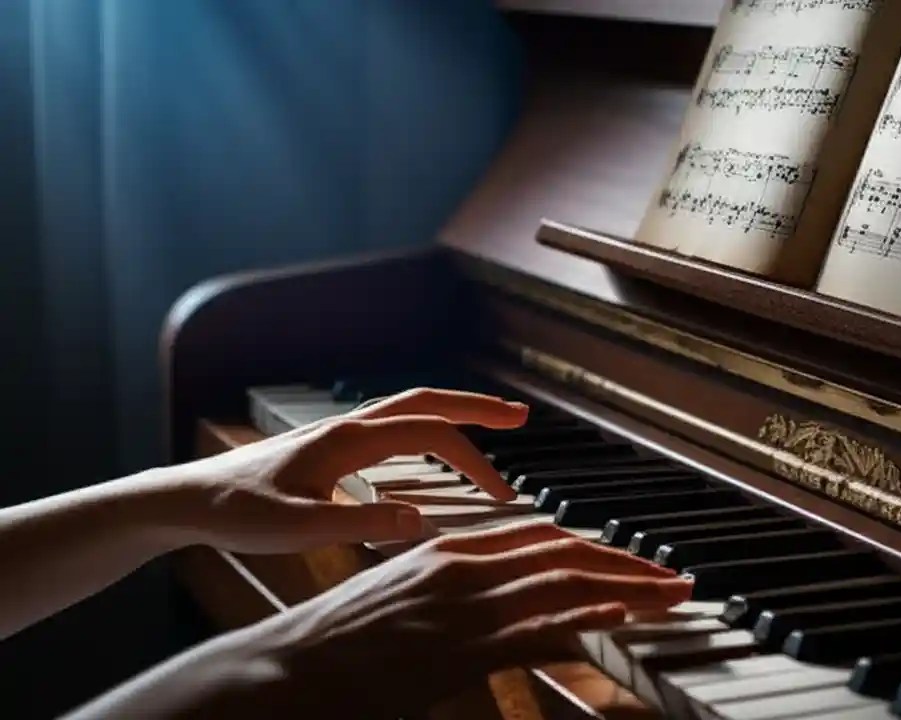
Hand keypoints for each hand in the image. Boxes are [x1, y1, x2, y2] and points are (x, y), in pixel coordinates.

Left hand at [169, 387, 527, 553]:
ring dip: (454, 413)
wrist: (188, 500)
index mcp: (349, 439)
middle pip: (427, 402)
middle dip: (478, 407)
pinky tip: (433, 443)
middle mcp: (349, 426)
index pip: (431, 434)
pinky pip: (393, 424)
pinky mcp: (331, 445)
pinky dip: (428, 426)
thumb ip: (359, 523)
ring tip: (492, 424)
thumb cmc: (236, 513)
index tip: (505, 494)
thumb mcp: (297, 528)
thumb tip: (421, 518)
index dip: (475, 459)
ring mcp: (340, 432)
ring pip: (410, 408)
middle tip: (522, 416)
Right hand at [245, 522, 693, 717]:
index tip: (634, 563)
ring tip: (671, 596)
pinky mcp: (458, 650)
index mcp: (450, 549)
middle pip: (567, 554)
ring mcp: (463, 607)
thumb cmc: (337, 640)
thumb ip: (455, 590)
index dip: (598, 549)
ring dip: (627, 589)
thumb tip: (503, 598)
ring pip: (565, 585)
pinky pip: (536, 630)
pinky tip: (618, 620)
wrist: (282, 668)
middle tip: (674, 579)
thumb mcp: (402, 596)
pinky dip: (583, 622)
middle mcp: (463, 566)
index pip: (544, 538)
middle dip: (629, 565)